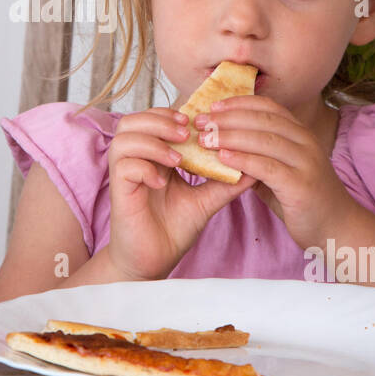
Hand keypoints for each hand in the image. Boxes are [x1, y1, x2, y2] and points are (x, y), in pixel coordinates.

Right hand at [107, 107, 258, 280]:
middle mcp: (135, 160)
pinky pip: (125, 165)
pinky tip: (162, 182)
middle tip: (186, 133)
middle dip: (160, 120)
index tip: (197, 122)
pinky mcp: (118, 190)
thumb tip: (255, 167)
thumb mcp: (205, 200)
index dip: (171, 114)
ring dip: (153, 141)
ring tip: (178, 158)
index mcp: (153, 156)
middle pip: (132, 120)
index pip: (153, 119)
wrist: (155, 261)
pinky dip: (145, 167)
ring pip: (125, 137)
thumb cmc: (174, 229)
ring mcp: (124, 174)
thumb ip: (224, 182)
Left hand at [197, 97, 348, 247]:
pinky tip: (222, 158)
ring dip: (230, 136)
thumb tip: (220, 145)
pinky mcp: (301, 185)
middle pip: (263, 119)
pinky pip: (267, 167)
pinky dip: (243, 159)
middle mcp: (306, 142)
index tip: (213, 106)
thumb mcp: (278, 171)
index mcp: (300, 134)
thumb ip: (256, 156)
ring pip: (264, 139)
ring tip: (205, 138)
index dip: (239, 103)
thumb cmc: (301, 199)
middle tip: (200, 121)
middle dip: (228, 118)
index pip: (268, 107)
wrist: (335, 228)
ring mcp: (306, 162)